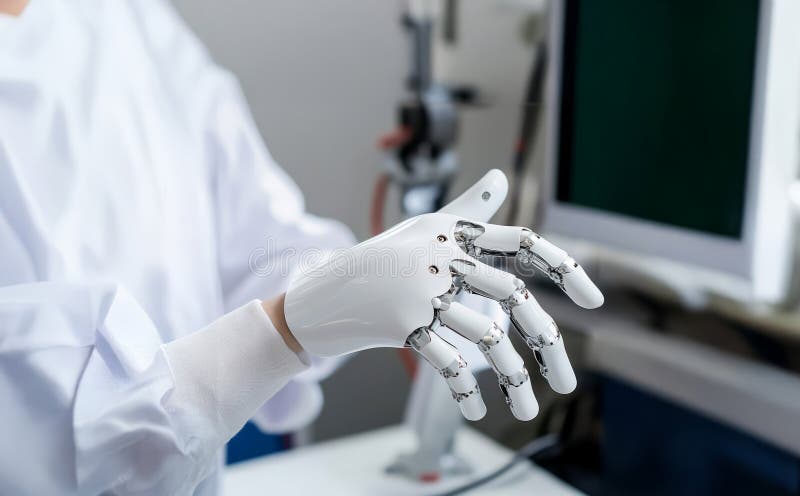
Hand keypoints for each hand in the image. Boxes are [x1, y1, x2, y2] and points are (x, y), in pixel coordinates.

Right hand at [284, 170, 602, 420]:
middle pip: (514, 297)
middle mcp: (443, 256)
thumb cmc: (381, 260)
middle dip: (549, 344)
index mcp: (454, 232)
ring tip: (527, 409)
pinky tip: (476, 410)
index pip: (522, 241)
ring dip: (514, 380)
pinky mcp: (402, 321)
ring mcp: (421, 288)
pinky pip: (446, 360)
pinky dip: (464, 389)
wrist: (322, 293)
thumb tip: (501, 176)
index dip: (565, 267)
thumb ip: (469, 208)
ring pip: (485, 336)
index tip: (595, 302)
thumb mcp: (426, 230)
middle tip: (568, 382)